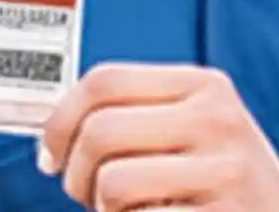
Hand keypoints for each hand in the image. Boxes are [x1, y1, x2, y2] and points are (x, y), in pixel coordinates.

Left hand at [38, 63, 278, 211]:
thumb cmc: (225, 189)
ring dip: (104, 209)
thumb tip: (53, 129)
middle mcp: (218, 118)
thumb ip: (133, 117)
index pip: (104, 80)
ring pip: (112, 180)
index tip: (51, 152)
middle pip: (99, 130)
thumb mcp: (193, 133)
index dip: (61, 119)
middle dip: (76, 173)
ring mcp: (226, 168)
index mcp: (204, 86)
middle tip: (88, 194)